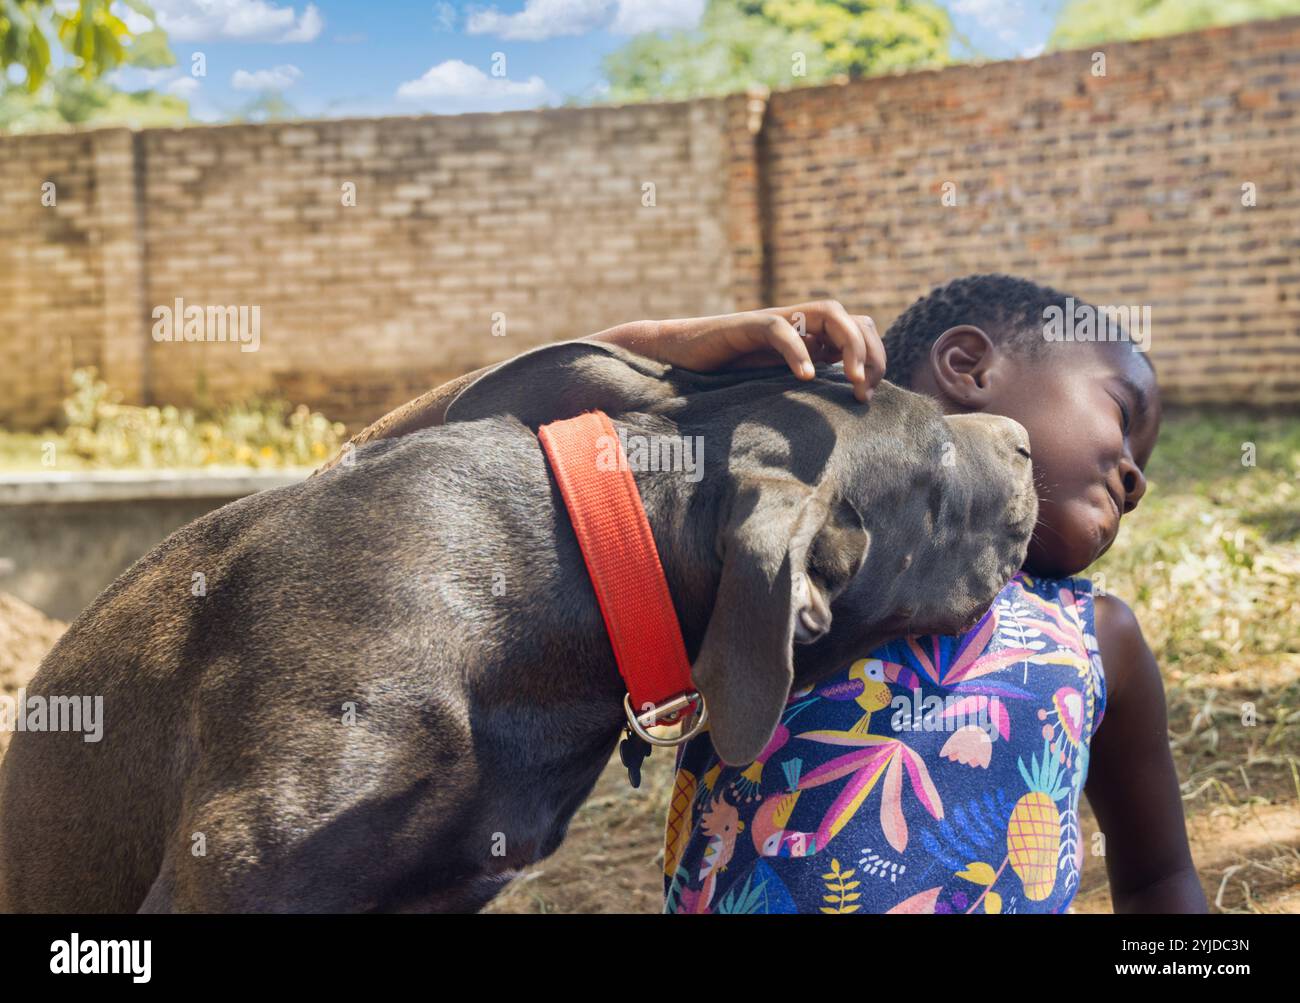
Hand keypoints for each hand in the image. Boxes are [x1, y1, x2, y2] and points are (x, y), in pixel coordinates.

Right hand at [587, 301, 885, 402]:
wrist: (674, 362)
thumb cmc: (720, 382)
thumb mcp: (773, 392)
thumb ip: (802, 396)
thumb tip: (833, 428)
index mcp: (810, 340)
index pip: (862, 331)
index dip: (876, 359)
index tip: (868, 397)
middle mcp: (798, 325)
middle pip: (855, 319)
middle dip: (871, 353)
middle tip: (865, 392)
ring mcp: (774, 322)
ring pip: (830, 312)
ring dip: (849, 345)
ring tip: (852, 381)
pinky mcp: (745, 326)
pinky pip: (780, 328)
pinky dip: (798, 350)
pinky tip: (804, 378)